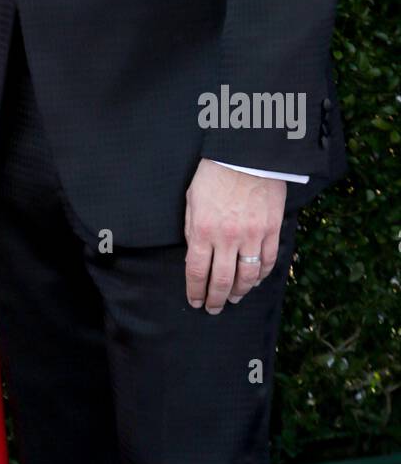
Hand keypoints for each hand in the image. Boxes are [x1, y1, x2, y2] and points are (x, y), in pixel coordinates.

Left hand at [184, 159, 286, 314]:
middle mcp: (227, 237)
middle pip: (221, 280)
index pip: (196, 271)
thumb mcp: (192, 199)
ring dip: (240, 291)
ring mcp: (252, 235)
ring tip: (234, 298)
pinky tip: (254, 280)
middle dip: (216, 299)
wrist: (245, 154)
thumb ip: (192, 229)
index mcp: (202, 229)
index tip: (195, 301)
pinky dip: (262, 275)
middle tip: (214, 308)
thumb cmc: (214, 174)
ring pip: (247, 276)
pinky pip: (268, 261)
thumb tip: (194, 255)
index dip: (195, 291)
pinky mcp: (271, 230)